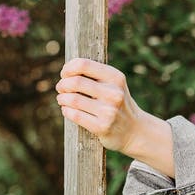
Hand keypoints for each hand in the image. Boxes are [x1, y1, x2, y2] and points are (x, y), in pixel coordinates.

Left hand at [55, 58, 174, 178]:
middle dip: (62, 85)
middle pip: (75, 82)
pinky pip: (75, 115)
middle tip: (60, 88)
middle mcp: (114, 93)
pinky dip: (66, 110)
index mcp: (115, 77)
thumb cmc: (116, 102)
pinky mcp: (102, 127)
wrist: (134, 130)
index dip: (68, 68)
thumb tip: (66, 70)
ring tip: (62, 99)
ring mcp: (109, 111)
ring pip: (72, 99)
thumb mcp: (113, 84)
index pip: (83, 64)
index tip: (64, 74)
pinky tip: (67, 110)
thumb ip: (94, 74)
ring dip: (62, 98)